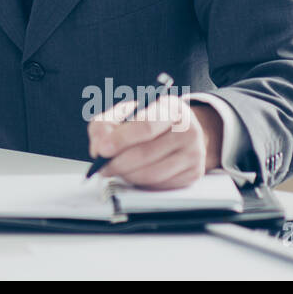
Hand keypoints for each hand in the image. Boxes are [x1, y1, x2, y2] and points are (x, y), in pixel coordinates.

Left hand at [86, 94, 221, 188]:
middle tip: (102, 166)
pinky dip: (141, 182)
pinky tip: (134, 173)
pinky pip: (160, 185)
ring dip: (127, 175)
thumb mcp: (126, 112)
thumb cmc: (149, 120)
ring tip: (116, 169)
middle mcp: (188, 130)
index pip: (146, 126)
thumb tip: (98, 148)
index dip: (121, 140)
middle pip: (146, 153)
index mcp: (171, 108)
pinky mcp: (194, 174)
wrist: (183, 130)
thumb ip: (105, 124)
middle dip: (118, 162)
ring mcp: (194, 154)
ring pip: (152, 173)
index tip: (102, 150)